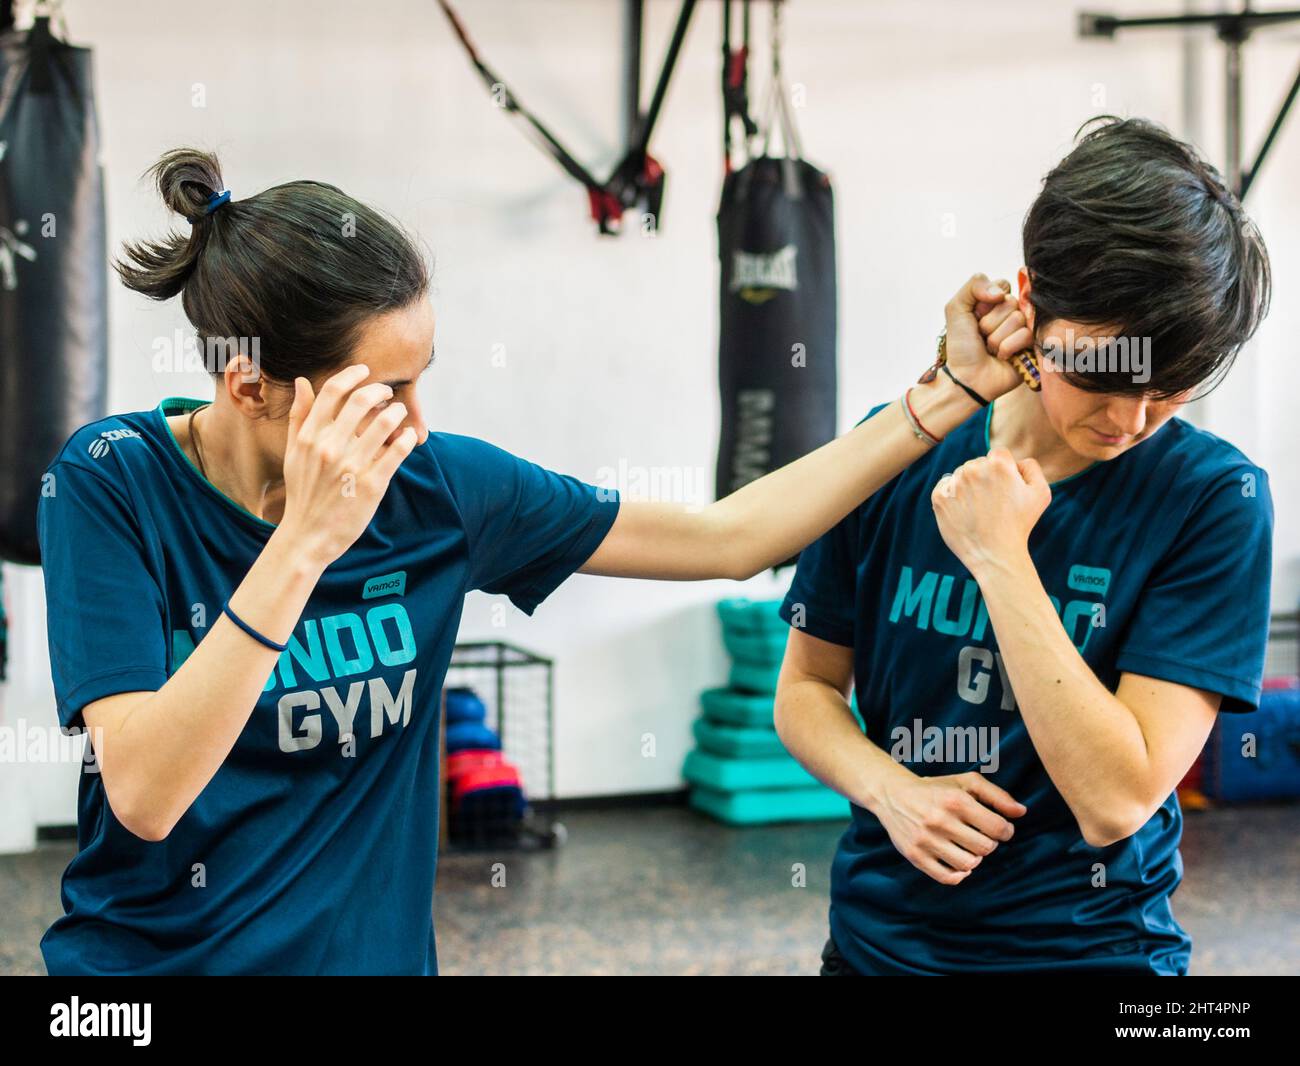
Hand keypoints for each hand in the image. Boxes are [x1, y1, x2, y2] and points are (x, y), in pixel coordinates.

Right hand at [278, 364, 417, 567]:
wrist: (308, 536)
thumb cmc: (303, 492)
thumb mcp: (293, 453)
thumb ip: (299, 417)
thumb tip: (301, 382)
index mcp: (309, 436)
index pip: (333, 391)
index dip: (352, 375)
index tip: (365, 371)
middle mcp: (329, 447)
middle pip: (362, 400)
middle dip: (380, 390)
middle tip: (388, 392)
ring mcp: (352, 465)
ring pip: (385, 422)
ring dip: (397, 412)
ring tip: (400, 413)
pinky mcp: (372, 484)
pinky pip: (397, 450)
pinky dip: (407, 437)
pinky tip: (409, 435)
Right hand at [876, 768, 1025, 884]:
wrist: (892, 795)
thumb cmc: (936, 789)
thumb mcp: (965, 783)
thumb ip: (997, 795)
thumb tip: (1022, 812)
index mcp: (955, 800)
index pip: (998, 828)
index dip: (1006, 831)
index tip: (1000, 829)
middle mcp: (940, 820)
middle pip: (985, 848)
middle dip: (989, 843)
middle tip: (981, 836)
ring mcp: (926, 840)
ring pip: (968, 864)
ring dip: (975, 858)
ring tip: (969, 847)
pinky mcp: (916, 856)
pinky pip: (947, 877)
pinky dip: (960, 875)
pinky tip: (960, 864)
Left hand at [930, 447, 1050, 574]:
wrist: (994, 554)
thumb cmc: (1020, 525)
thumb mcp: (1040, 493)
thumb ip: (1031, 467)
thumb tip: (1015, 460)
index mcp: (998, 464)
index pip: (998, 454)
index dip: (1004, 471)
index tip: (1004, 489)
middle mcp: (973, 469)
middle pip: (978, 464)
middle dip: (985, 478)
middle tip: (993, 504)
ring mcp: (954, 484)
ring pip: (961, 475)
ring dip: (968, 486)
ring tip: (979, 510)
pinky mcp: (939, 498)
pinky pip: (944, 486)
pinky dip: (952, 495)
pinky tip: (964, 511)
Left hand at [944, 273, 1028, 401]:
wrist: (967, 377)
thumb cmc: (961, 346)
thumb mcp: (956, 309)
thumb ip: (973, 286)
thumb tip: (1000, 292)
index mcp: (995, 302)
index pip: (1002, 285)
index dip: (986, 302)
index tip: (975, 317)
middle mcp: (1011, 313)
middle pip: (1010, 303)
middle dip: (990, 323)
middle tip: (982, 337)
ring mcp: (1023, 328)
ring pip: (1017, 319)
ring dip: (997, 338)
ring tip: (990, 349)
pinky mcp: (1032, 345)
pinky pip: (1025, 335)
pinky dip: (1008, 347)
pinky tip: (1002, 356)